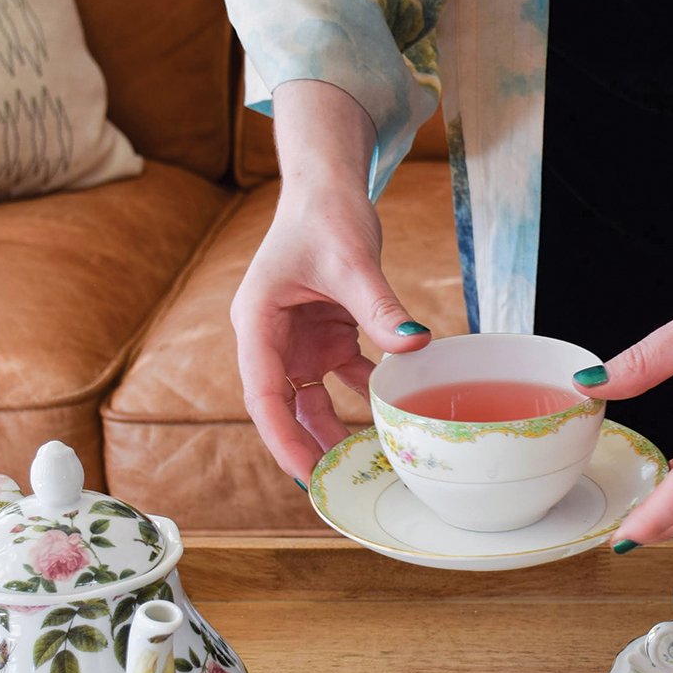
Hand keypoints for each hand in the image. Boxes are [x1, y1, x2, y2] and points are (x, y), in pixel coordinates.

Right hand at [232, 81, 430, 480]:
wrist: (329, 185)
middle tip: (335, 487)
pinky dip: (361, 395)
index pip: (264, 393)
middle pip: (283, 405)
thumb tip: (415, 343)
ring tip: (362, 463)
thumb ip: (379, 306)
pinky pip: (340, 377)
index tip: (304, 473)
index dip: (281, 438)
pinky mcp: (323, 334)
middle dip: (306, 445)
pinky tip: (388, 416)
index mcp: (257, 321)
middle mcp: (270, 336)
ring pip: (310, 398)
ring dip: (333, 428)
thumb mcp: (352, 261)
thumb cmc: (325, 215)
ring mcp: (296, 339)